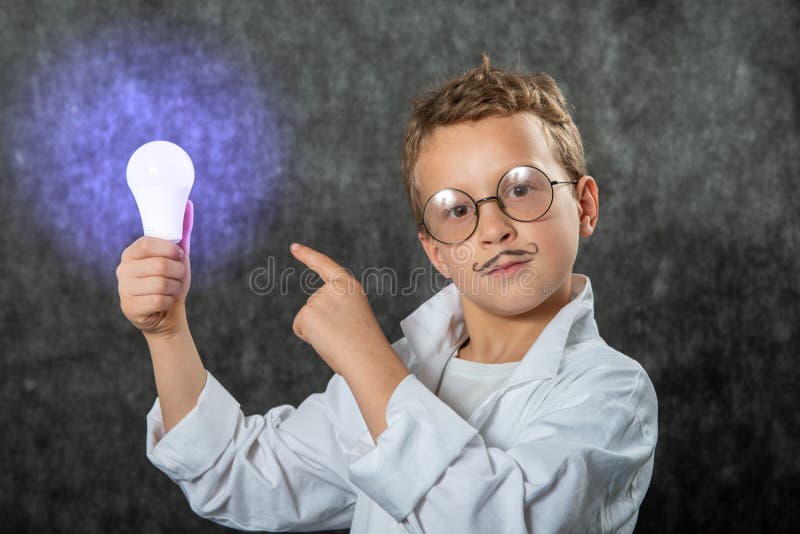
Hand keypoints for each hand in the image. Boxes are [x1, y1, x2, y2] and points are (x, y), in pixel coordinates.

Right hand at [116, 200, 193, 338]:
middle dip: (178, 272)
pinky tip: (164, 302)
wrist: (167, 312)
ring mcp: (123, 289)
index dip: (170, 250)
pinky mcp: (128, 307)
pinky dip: (169, 302)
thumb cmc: (172, 279)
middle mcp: (123, 269)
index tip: (179, 255)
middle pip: (160, 265)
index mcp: (131, 252)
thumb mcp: (178, 255)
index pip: (148, 243)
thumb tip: (188, 203)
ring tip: (171, 290)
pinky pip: (159, 301)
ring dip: (175, 288)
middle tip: (177, 276)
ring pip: (162, 284)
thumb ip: (181, 230)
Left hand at [289, 242, 391, 376]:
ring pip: (308, 318)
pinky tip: (326, 340)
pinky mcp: (307, 313)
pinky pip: (300, 328)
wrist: (367, 356)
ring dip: (318, 332)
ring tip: (338, 338)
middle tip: (344, 334)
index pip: (325, 265)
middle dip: (324, 323)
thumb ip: (336, 309)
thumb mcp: (354, 316)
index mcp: (349, 286)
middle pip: (314, 305)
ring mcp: (319, 299)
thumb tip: (315, 320)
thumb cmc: (365, 344)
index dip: (308, 256)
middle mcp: (333, 288)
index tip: (293, 247)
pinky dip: (309, 338)